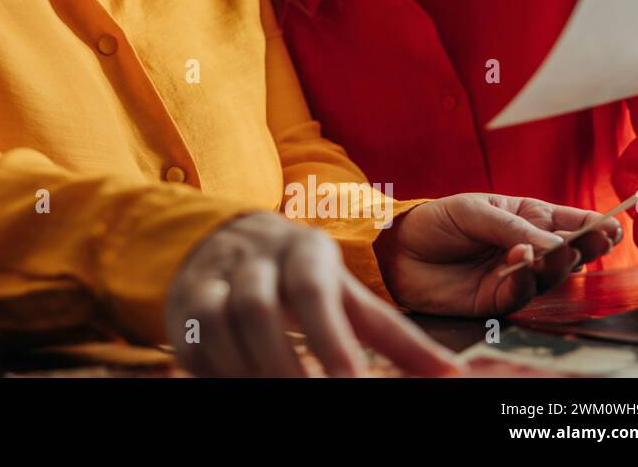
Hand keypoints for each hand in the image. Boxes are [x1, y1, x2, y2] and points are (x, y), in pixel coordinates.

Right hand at [164, 211, 460, 376]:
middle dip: (282, 363)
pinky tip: (239, 386)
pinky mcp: (182, 301)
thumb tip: (454, 377)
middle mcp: (253, 256)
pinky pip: (190, 339)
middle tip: (310, 399)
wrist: (226, 238)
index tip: (349, 382)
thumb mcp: (349, 294)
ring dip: (245, 369)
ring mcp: (212, 275)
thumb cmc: (304, 277)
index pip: (312, 290)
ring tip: (277, 397)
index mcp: (304, 249)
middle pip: (257, 309)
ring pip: (216, 322)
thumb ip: (397, 337)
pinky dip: (213, 370)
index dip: (328, 338)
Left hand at [373, 193, 620, 317]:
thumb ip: (513, 227)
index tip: (611, 225)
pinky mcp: (498, 300)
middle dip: (588, 245)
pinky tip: (523, 263)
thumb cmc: (436, 222)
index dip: (593, 224)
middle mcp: (528, 249)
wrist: (396, 249)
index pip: (570, 222)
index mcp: (527, 219)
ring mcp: (516, 276)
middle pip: (569, 251)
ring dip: (558, 263)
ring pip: (550, 275)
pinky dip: (525, 279)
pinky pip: (521, 293)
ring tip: (562, 249)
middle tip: (600, 238)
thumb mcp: (473, 211)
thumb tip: (552, 243)